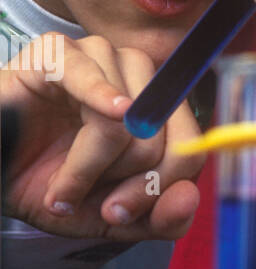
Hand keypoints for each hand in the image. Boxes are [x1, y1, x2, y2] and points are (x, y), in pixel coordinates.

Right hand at [2, 34, 202, 240]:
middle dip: (121, 182)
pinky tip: (93, 118)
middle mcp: (138, 80)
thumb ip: (160, 218)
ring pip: (124, 123)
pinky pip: (90, 75)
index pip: (190, 149)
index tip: (115, 214)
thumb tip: (189, 196)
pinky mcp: (58, 51)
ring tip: (60, 180)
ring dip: (87, 166)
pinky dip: (93, 102)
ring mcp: (100, 59)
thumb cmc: (52, 185)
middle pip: (162, 139)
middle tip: (80, 199)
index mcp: (159, 113)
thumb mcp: (111, 218)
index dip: (158, 189)